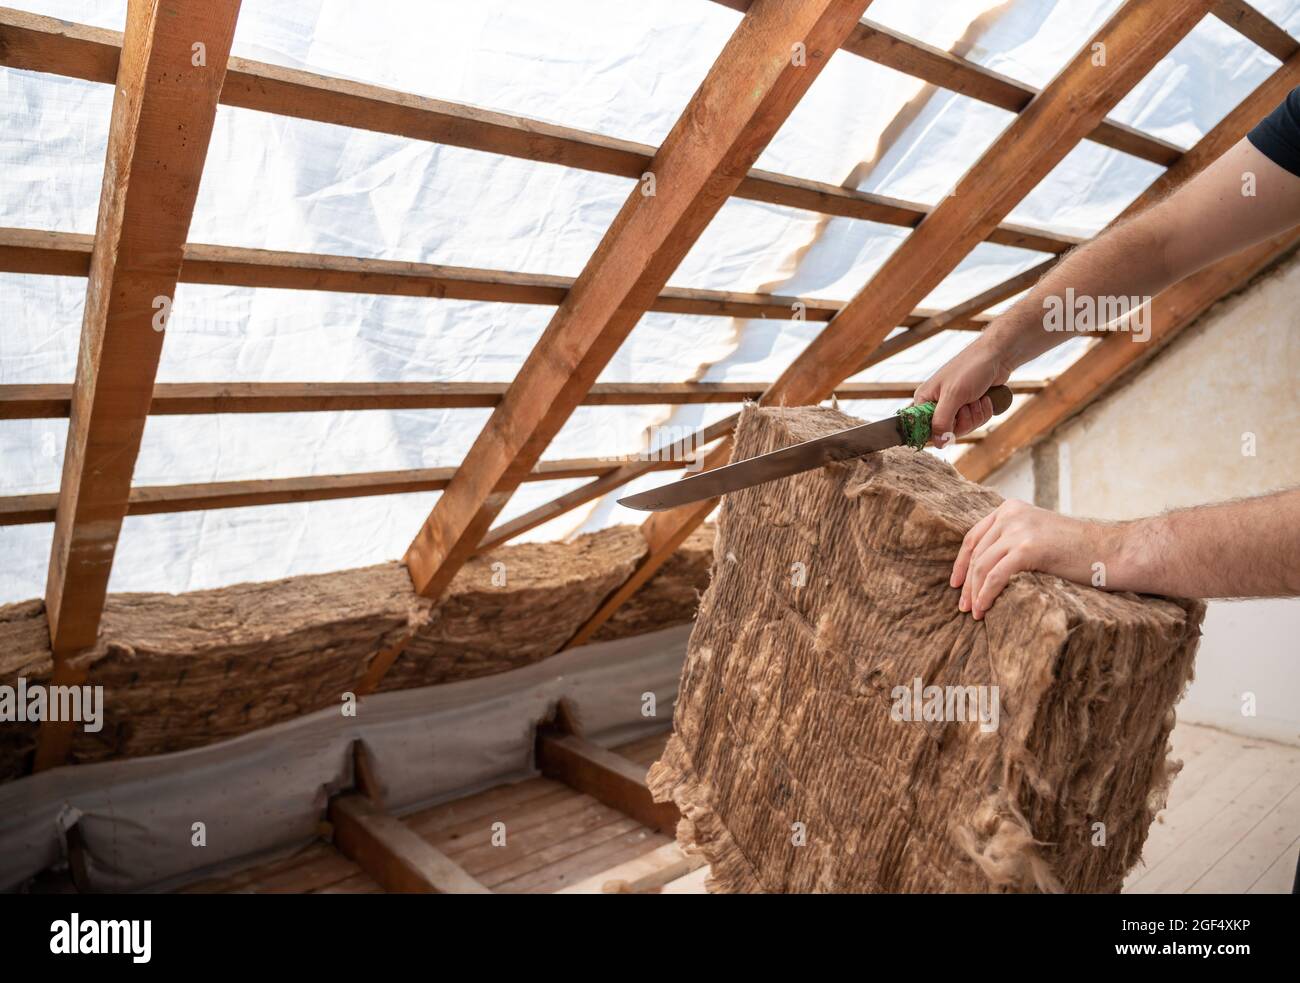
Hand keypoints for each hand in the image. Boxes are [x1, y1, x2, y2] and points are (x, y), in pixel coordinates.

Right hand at [913, 336, 1011, 446]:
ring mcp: (954, 406)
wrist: (996, 356)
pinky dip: (983, 412)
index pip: (923, 428)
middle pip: (947, 431)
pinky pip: (975, 422)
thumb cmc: (970, 368)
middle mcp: (937, 404)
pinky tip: (985, 398)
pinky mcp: (969, 406)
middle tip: (968, 404)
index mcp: (925, 400)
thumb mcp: (953, 396)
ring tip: (978, 398)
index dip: (938, 431)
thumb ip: (942, 421)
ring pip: (964, 427)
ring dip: (975, 415)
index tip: (951, 422)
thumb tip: (938, 444)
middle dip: (964, 420)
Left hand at [951, 500, 1121, 618]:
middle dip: (967, 582)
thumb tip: (986, 568)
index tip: (956, 583)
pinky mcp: (1028, 547)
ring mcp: (1019, 529)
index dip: (962, 562)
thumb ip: (1014, 541)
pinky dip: (986, 594)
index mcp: (1011, 508)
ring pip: (983, 565)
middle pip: (976, 552)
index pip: (974, 536)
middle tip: (962, 606)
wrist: (1113, 551)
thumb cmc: (1079, 551)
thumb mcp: (1038, 536)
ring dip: (975, 592)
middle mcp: (1011, 514)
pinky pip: (996, 575)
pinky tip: (983, 610)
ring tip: (973, 613)